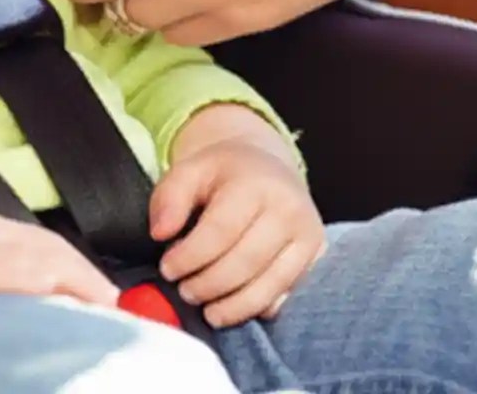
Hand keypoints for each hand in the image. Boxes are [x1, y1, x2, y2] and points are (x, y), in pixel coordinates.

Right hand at [0, 208, 118, 346]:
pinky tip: (57, 297)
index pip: (41, 243)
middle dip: (86, 275)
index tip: (102, 293)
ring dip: (75, 282)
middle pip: (49, 248)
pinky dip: (35, 284)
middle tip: (116, 306)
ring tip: (104, 309)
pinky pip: (3, 275)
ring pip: (35, 259)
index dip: (77, 267)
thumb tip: (8, 305)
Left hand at [150, 106, 323, 327]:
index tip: (167, 270)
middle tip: (184, 293)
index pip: (220, 231)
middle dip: (208, 285)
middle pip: (245, 262)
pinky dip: (257, 307)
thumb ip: (169, 198)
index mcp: (256, 184)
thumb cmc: (223, 173)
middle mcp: (289, 210)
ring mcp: (308, 235)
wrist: (267, 166)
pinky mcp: (316, 257)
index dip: (190, 257)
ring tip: (207, 310)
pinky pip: (286, 293)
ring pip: (269, 285)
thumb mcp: (189, 170)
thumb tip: (160, 234)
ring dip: (233, 306)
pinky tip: (234, 307)